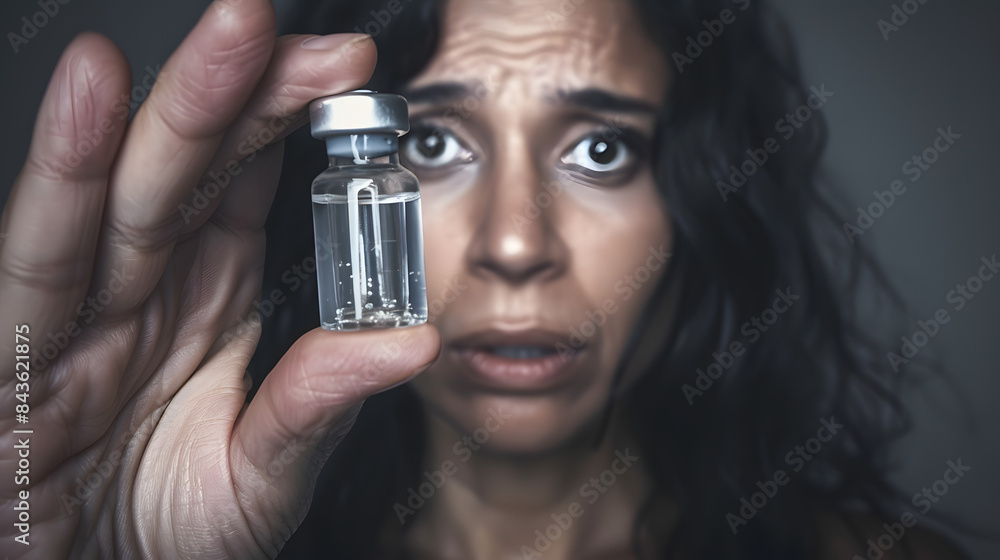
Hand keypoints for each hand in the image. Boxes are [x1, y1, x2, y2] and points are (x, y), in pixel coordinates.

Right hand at [0, 1, 439, 556]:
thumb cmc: (165, 531)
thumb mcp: (263, 475)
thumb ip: (322, 404)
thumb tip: (411, 343)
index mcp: (207, 300)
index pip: (248, 186)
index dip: (290, 121)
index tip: (346, 69)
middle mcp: (142, 290)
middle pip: (188, 172)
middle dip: (235, 92)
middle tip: (282, 23)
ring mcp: (77, 315)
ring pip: (119, 193)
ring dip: (167, 113)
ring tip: (216, 36)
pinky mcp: (16, 353)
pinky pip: (37, 260)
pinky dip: (58, 179)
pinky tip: (82, 105)